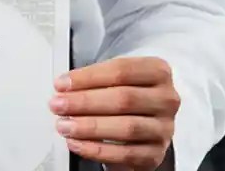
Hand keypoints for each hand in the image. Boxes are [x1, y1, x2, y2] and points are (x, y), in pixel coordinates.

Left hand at [49, 57, 178, 170]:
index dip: (88, 77)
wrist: (146, 125)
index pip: (122, 70)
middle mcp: (166, 99)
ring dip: (90, 127)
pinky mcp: (155, 153)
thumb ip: (95, 80)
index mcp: (158, 71)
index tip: (62, 84)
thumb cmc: (127, 95)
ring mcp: (164, 128)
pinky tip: (76, 143)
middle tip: (58, 105)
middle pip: (124, 99)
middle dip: (85, 102)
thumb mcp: (117, 79)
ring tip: (64, 125)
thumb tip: (64, 87)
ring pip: (126, 127)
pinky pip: (125, 154)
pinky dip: (97, 150)